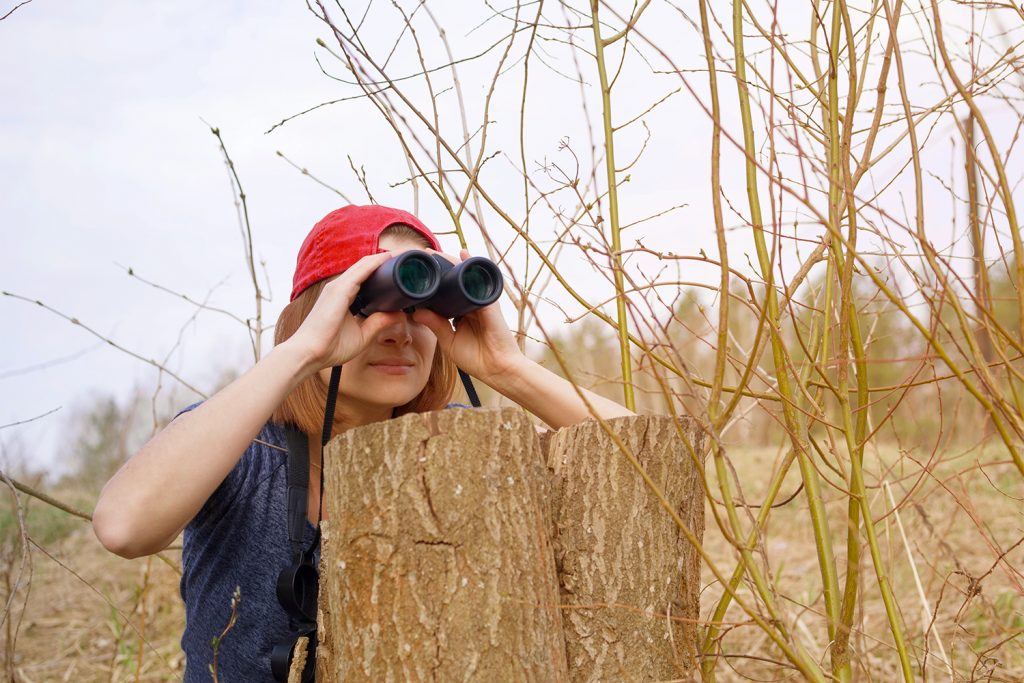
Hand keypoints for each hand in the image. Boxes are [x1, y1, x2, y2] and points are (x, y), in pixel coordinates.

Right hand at [285, 250, 405, 372]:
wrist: (308, 353)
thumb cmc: (330, 347)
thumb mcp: (362, 335)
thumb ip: (379, 323)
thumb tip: (399, 314)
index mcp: (344, 296)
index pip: (366, 277)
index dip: (382, 271)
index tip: (402, 269)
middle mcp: (339, 288)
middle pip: (366, 268)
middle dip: (386, 261)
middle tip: (407, 258)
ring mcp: (337, 287)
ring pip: (364, 266)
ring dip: (383, 258)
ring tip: (403, 255)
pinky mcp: (338, 291)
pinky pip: (360, 272)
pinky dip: (375, 263)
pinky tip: (388, 258)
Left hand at [412, 249, 524, 384]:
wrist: (499, 369)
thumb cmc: (477, 358)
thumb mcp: (449, 341)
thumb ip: (435, 325)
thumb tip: (416, 311)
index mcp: (462, 313)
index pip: (446, 293)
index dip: (434, 283)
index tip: (418, 274)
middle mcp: (472, 303)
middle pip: (454, 280)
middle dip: (441, 266)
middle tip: (423, 254)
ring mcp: (481, 300)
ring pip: (465, 275)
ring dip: (452, 262)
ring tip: (435, 252)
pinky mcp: (489, 301)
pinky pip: (479, 279)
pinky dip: (470, 266)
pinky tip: (462, 254)